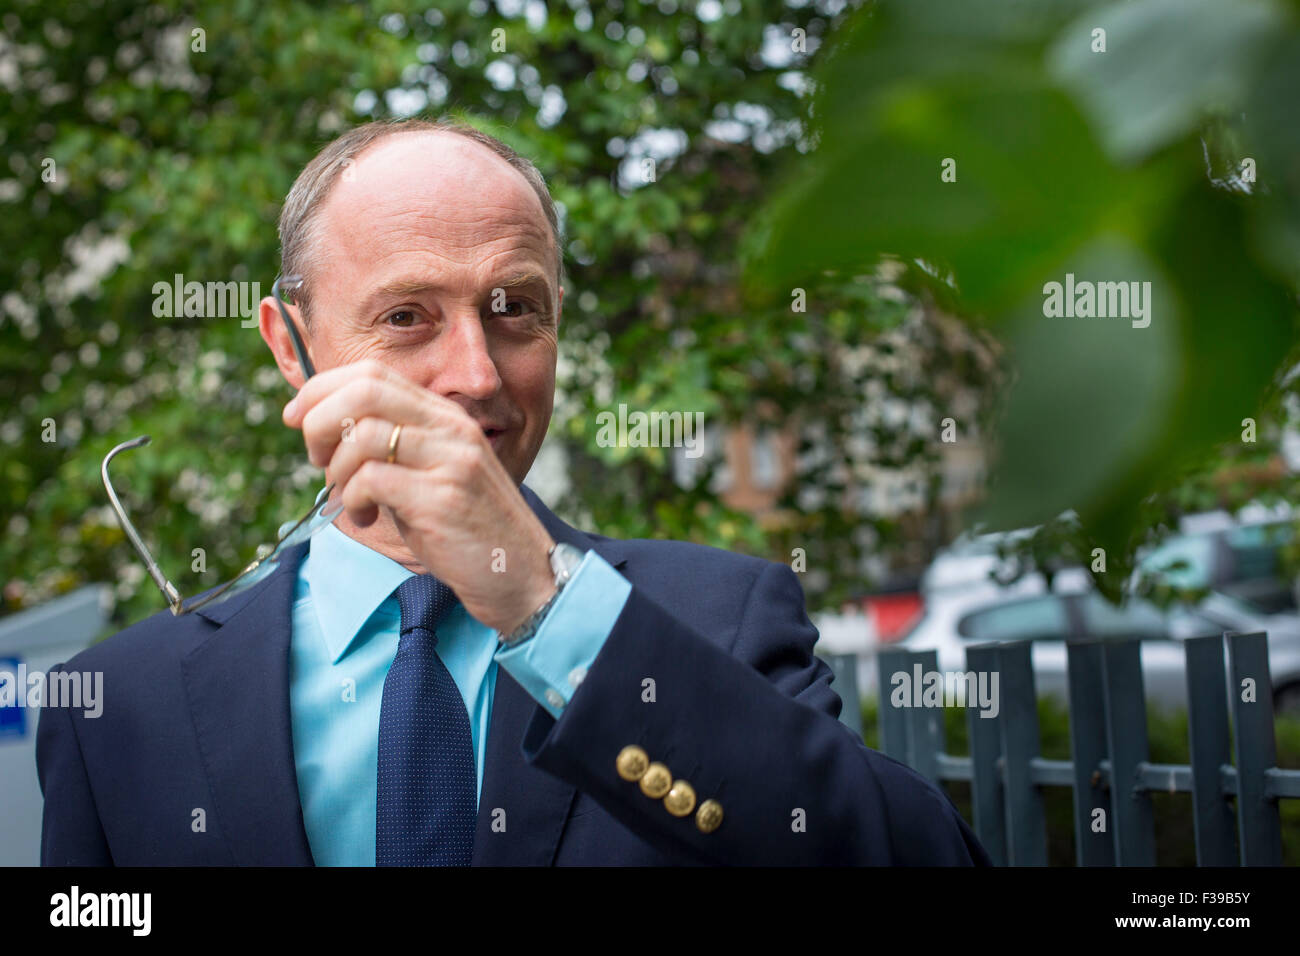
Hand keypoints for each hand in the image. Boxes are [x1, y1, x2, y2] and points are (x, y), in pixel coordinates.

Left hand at [282, 359, 556, 633]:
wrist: (522, 576)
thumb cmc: (467, 532)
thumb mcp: (431, 475)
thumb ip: (393, 449)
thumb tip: (326, 433)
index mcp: (446, 417)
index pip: (373, 373)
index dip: (322, 388)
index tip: (297, 416)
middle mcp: (451, 428)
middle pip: (364, 390)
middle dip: (319, 419)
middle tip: (316, 457)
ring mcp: (450, 461)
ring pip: (362, 433)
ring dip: (336, 469)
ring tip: (347, 497)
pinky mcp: (441, 498)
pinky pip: (371, 478)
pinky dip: (353, 498)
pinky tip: (365, 518)